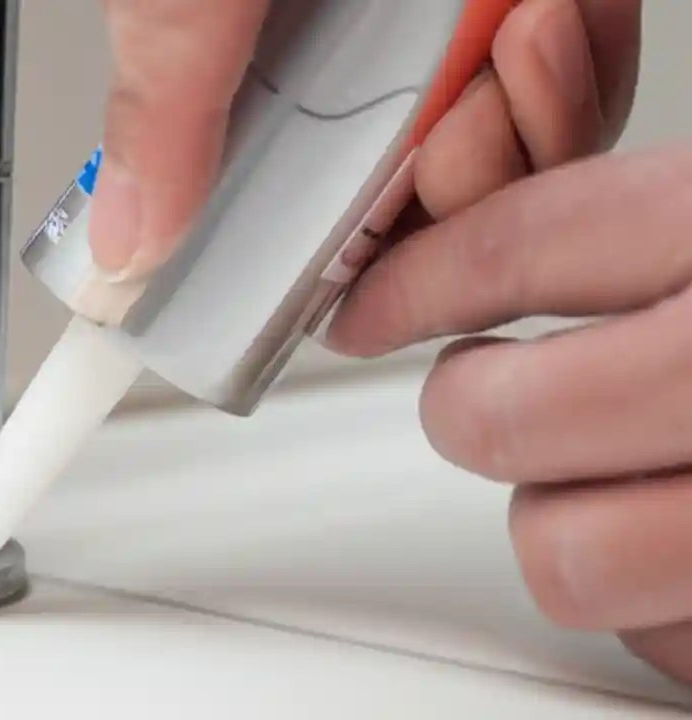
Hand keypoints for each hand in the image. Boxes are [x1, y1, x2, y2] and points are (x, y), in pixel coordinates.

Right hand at [88, 0, 640, 280]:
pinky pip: (583, 81)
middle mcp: (357, 47)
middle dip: (436, 199)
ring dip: (515, 132)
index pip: (291, 208)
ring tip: (492, 49)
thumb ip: (160, 108)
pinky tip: (537, 14)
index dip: (318, 262)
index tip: (322, 301)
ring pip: (508, 158)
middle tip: (424, 146)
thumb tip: (123, 239)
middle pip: (413, 199)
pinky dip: (575, 71)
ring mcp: (450, 19)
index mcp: (263, 59)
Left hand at [329, 145, 691, 682]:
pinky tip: (681, 547)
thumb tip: (466, 231)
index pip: (534, 241)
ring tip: (614, 482)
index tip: (361, 310)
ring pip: (554, 551)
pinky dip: (644, 599)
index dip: (418, 280)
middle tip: (491, 396)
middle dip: (470, 407)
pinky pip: (642, 634)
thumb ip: (628, 245)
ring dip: (561, 520)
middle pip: (499, 412)